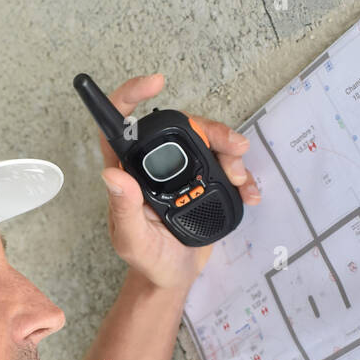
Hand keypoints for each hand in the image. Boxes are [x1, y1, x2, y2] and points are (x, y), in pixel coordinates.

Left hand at [96, 73, 260, 290]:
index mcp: (128, 172)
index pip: (121, 125)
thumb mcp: (132, 239)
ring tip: (240, 177)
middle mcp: (153, 166)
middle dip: (210, 130)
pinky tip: (248, 191)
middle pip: (179, 128)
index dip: (131, 96)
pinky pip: (224, 166)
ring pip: (206, 142)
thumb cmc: (148, 260)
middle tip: (233, 147)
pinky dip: (241, 175)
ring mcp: (181, 172)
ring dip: (230, 152)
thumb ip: (124, 208)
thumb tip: (111, 174)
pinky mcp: (203, 182)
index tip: (155, 82)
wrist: (174, 277)